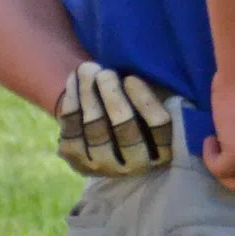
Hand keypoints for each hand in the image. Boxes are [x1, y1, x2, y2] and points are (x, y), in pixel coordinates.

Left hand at [56, 61, 173, 177]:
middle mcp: (134, 166)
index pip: (158, 127)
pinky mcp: (77, 161)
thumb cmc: (145, 112)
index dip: (145, 101)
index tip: (131, 78)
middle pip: (124, 129)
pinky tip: (73, 79)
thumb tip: (147, 71)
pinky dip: (71, 103)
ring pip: (94, 130)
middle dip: (112, 98)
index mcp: (163, 152)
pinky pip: (72, 131)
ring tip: (87, 69)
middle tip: (105, 73)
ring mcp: (103, 166)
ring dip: (89, 96)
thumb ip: (159, 93)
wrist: (114, 136)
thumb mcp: (160, 104)